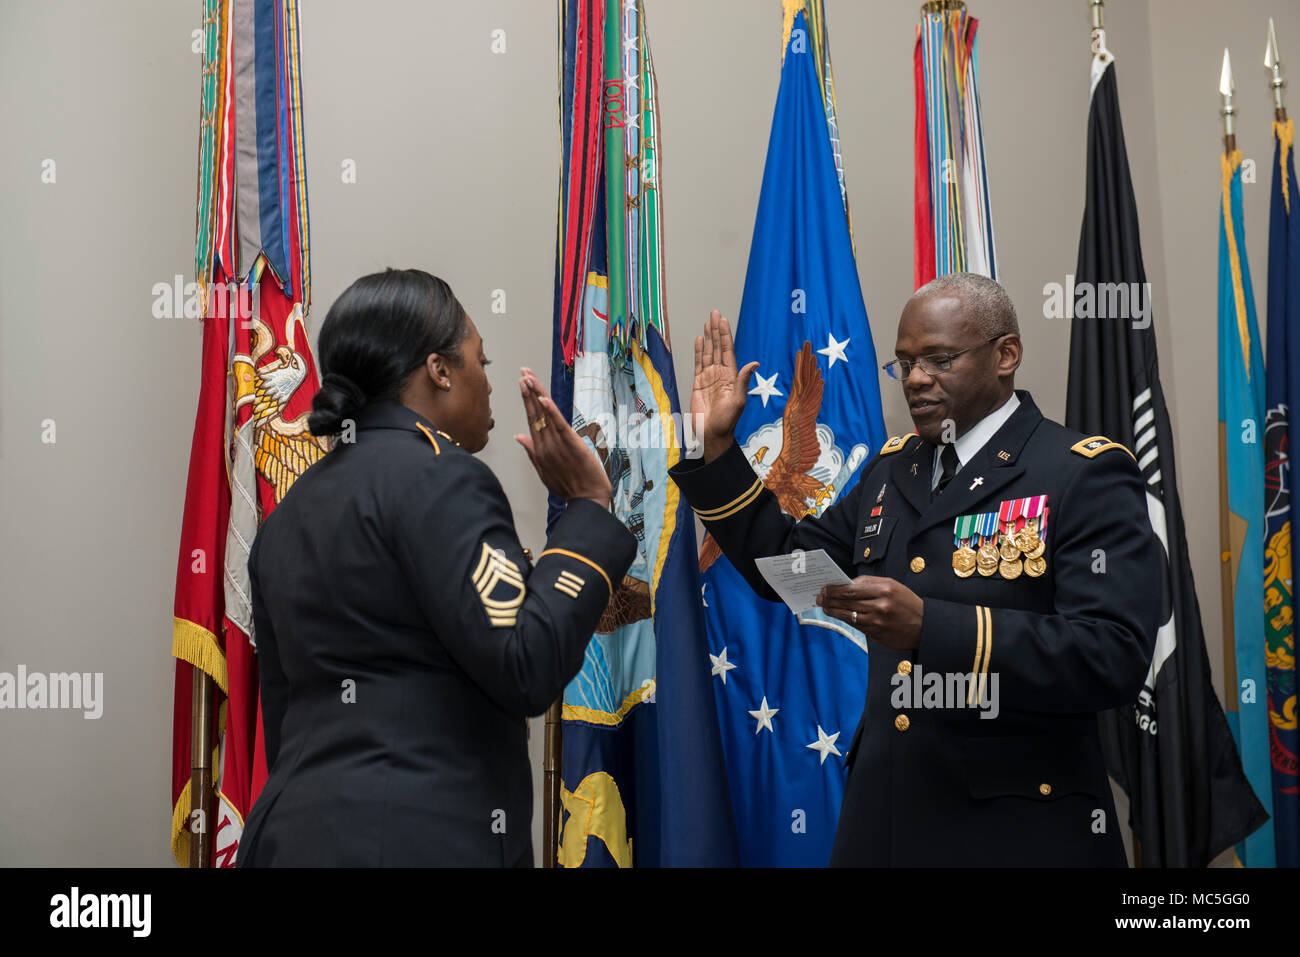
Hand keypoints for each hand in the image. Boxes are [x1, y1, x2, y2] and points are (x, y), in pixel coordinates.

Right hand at [514, 368, 612, 508]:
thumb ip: (531, 452)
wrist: (587, 500)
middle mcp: (545, 446)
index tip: (522, 384)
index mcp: (539, 451)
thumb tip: (518, 436)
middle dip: (529, 392)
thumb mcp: (544, 471)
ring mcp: (557, 445)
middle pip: (535, 414)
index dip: (527, 401)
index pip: (531, 420)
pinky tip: (544, 398)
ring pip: (545, 416)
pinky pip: (559, 425)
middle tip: (523, 373)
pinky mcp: (572, 445)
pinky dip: (552, 412)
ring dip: (537, 395)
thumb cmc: (569, 487)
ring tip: (529, 378)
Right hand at [692, 310, 758, 462]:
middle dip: (716, 330)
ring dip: (708, 337)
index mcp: (731, 376)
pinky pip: (698, 363)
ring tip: (707, 322)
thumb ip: (743, 380)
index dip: (725, 335)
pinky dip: (699, 351)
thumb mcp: (738, 401)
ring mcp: (709, 378)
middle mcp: (721, 374)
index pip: (728, 351)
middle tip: (714, 313)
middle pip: (718, 347)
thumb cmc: (726, 421)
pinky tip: (700, 340)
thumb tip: (754, 363)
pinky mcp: (698, 383)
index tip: (722, 321)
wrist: (711, 433)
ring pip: (708, 353)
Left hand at [816, 576, 923, 650]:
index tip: (825, 588)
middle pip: (847, 601)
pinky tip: (839, 615)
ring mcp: (877, 622)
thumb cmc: (907, 603)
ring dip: (833, 610)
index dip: (835, 589)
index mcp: (884, 589)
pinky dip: (845, 619)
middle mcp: (880, 605)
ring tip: (825, 606)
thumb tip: (847, 583)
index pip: (851, 588)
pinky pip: (856, 625)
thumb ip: (870, 583)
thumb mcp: (893, 585)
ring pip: (848, 615)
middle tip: (820, 597)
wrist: (925, 626)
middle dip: (830, 599)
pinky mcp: (876, 634)